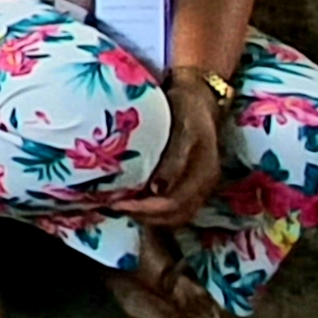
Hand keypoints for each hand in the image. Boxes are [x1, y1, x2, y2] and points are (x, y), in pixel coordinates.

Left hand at [112, 70, 227, 225]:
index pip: (175, 202)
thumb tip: (156, 189)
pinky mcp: (197, 186)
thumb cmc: (185, 107)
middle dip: (143, 215)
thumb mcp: (181, 126)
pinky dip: (157, 213)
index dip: (145, 208)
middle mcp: (206, 182)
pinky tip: (135, 205)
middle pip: (176, 214)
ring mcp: (204, 186)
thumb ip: (173, 157)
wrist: (200, 99)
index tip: (116, 203)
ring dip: (149, 218)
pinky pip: (179, 210)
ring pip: (178, 216)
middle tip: (111, 206)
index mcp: (203, 169)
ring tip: (120, 207)